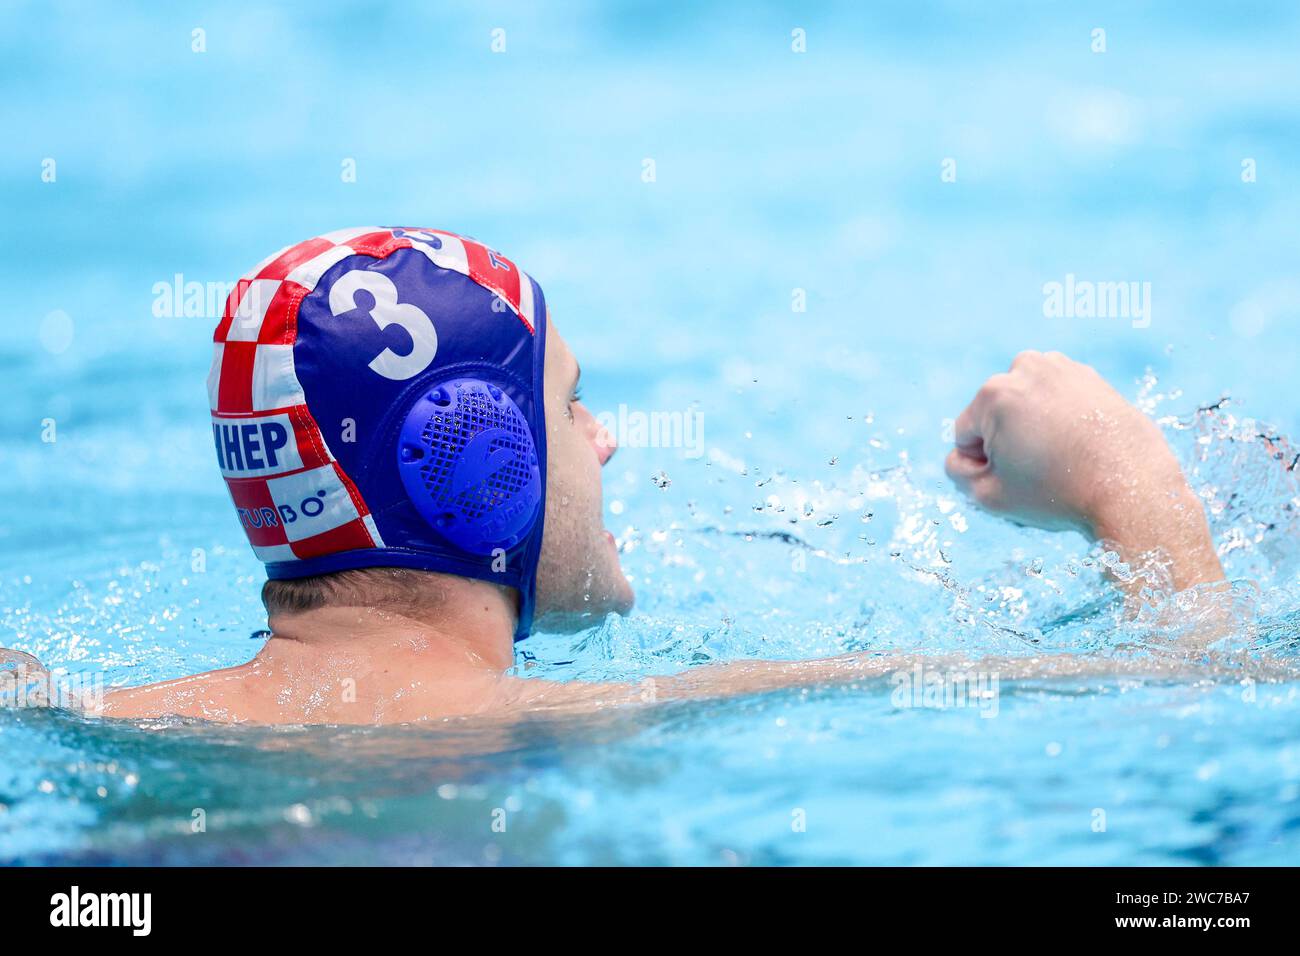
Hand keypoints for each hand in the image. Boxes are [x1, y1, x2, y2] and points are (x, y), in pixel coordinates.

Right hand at [945, 350, 1222, 590]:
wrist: (1132, 487)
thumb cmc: (1059, 492)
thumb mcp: (990, 496)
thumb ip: (960, 474)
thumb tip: (963, 457)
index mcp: (993, 394)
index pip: (965, 435)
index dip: (980, 464)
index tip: (1012, 479)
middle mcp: (1024, 369)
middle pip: (994, 415)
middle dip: (1006, 440)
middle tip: (1038, 469)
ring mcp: (1060, 368)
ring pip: (1025, 404)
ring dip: (1031, 426)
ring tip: (1060, 456)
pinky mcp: (1089, 376)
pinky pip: (1056, 399)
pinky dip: (1059, 418)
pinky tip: (1077, 444)